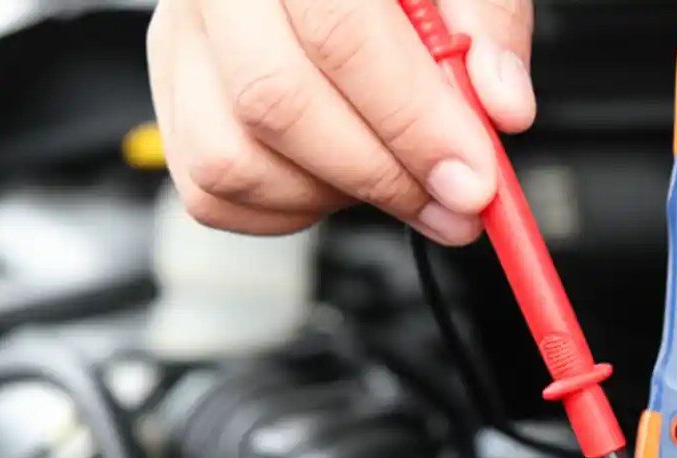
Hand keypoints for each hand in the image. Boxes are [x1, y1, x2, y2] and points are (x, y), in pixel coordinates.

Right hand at [146, 0, 534, 241]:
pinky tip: (343, 176)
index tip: (474, 181)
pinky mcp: (173, 101)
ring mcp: (181, 44)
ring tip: (397, 175)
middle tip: (455, 203)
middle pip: (275, 104)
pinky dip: (292, 209)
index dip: (412, 122)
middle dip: (384, 177)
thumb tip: (503, 108)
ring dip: (334, 197)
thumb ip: (488, 29)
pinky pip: (215, 194)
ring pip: (234, 161)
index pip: (340, 35)